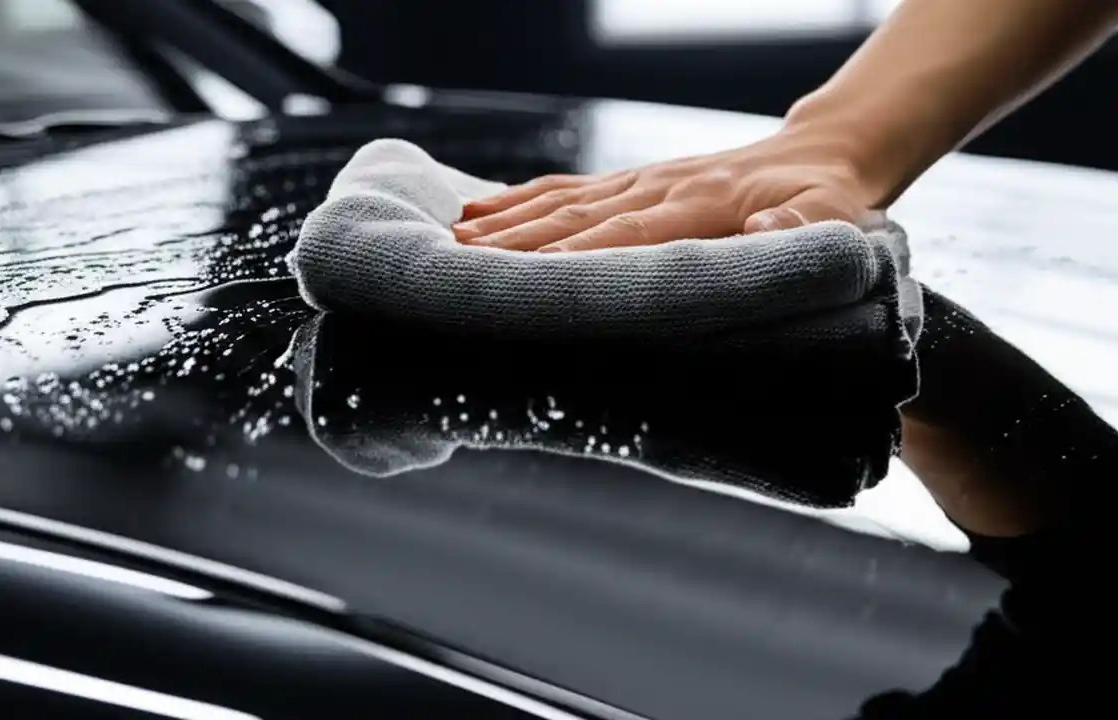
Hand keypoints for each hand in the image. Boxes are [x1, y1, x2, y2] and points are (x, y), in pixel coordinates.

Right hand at [452, 127, 884, 252]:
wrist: (824, 154)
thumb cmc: (829, 203)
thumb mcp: (832, 221)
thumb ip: (799, 232)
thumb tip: (767, 237)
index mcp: (697, 205)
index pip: (619, 235)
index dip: (566, 258)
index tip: (512, 278)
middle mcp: (655, 188)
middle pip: (571, 217)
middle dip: (511, 243)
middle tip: (452, 265)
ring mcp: (639, 182)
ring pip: (559, 200)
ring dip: (503, 222)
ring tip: (449, 241)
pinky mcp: (633, 182)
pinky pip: (566, 188)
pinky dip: (519, 199)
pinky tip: (478, 210)